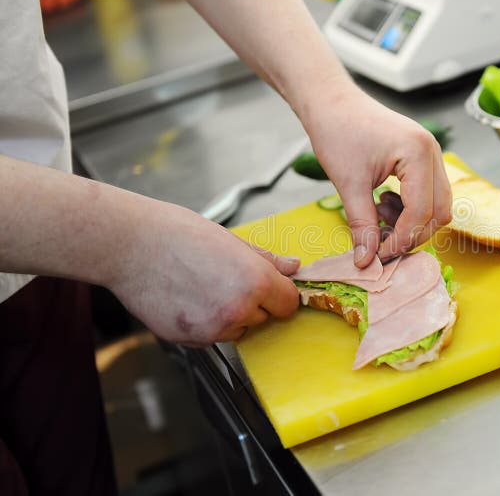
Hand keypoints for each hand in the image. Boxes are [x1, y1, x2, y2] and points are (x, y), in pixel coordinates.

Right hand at [106, 202, 299, 345]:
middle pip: (264, 317)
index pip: (288, 303)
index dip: (280, 293)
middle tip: (225, 278)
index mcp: (255, 281)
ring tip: (202, 286)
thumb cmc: (178, 235)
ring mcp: (212, 329)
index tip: (272, 287)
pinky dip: (205, 324)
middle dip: (253, 303)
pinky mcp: (189, 339)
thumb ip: (267, 260)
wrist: (131, 246)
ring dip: (229, 315)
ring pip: (237, 329)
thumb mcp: (232, 240)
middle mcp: (238, 310)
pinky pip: (210, 337)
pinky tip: (187, 299)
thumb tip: (293, 266)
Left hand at [303, 84, 451, 266]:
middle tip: (381, 243)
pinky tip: (383, 202)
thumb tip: (367, 261)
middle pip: (439, 211)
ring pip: (438, 204)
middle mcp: (433, 151)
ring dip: (412, 221)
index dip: (402, 239)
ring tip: (378, 215)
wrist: (331, 102)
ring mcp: (431, 152)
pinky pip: (429, 192)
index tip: (379, 254)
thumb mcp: (348, 184)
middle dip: (412, 233)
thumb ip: (362, 225)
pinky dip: (411, 207)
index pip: (422, 211)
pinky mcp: (423, 156)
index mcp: (418, 153)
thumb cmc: (337, 132)